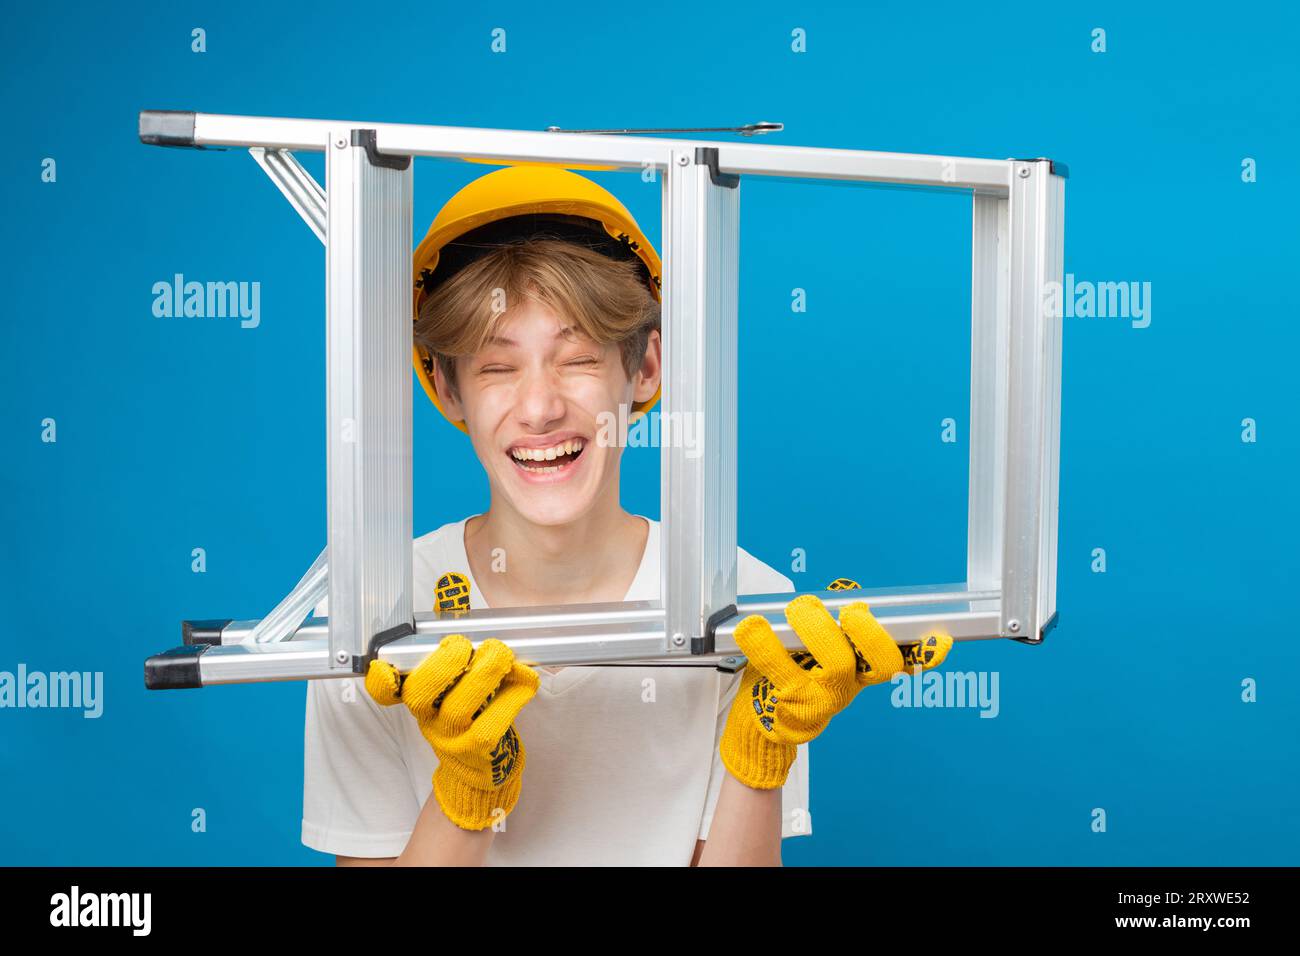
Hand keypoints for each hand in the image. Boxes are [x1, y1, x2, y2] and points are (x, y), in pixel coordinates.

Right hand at [366, 634, 539, 830]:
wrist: (485, 772)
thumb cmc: (473, 719)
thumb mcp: (456, 691)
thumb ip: (456, 658)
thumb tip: (456, 615)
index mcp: (421, 701)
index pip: (386, 692)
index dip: (381, 680)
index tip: (386, 665)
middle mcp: (429, 720)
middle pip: (421, 693)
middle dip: (444, 661)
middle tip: (466, 645)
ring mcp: (451, 739)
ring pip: (458, 706)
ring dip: (482, 672)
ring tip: (500, 654)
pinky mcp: (479, 751)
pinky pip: (493, 722)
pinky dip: (512, 696)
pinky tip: (524, 679)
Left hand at [719, 579, 952, 789]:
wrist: (758, 727)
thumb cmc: (790, 676)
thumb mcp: (816, 654)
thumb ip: (833, 626)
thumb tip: (845, 595)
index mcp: (857, 672)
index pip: (897, 661)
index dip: (925, 652)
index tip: (940, 639)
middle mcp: (844, 688)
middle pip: (876, 663)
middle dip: (868, 631)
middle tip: (850, 613)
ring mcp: (818, 698)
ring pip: (835, 664)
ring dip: (819, 626)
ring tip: (799, 608)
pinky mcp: (786, 703)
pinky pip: (777, 667)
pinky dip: (762, 642)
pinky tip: (752, 627)